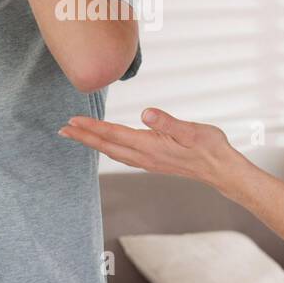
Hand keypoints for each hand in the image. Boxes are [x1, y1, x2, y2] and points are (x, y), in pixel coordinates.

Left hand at [57, 108, 240, 191]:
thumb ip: (168, 122)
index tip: (72, 121)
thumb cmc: (210, 148)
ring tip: (77, 135)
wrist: (221, 170)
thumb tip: (145, 112)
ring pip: (113, 151)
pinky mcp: (152, 162)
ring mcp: (148, 161)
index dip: (92, 127)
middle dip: (84, 137)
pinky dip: (107, 147)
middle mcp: (145, 156)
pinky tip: (106, 144)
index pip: (114, 135)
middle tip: (62, 129)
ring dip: (93, 143)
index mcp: (150, 146)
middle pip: (107, 146)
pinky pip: (122, 154)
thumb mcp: (192, 130)